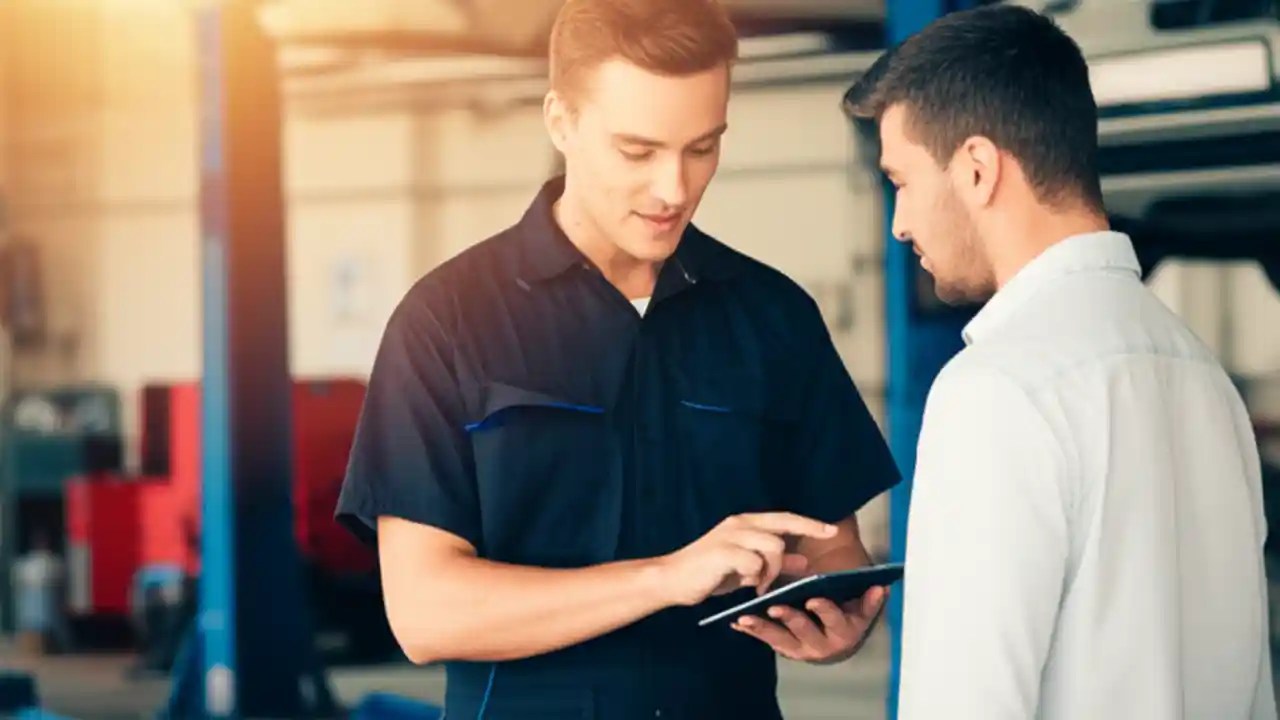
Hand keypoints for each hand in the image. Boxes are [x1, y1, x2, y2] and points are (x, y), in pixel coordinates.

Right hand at [657, 513, 836, 606]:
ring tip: (761, 584)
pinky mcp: (723, 552)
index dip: (808, 523)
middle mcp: (739, 524)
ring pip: (771, 546)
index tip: (831, 529)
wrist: (673, 579)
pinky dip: (756, 577)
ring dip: (772, 569)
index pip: (783, 518)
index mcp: (744, 524)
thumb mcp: (746, 568)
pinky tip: (748, 586)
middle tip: (826, 537)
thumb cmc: (710, 572)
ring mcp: (731, 536)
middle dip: (807, 530)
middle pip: (782, 524)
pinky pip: (754, 563)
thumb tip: (802, 561)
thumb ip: (772, 563)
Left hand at [733, 586, 887, 663]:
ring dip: (762, 628)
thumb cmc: (847, 617)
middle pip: (804, 632)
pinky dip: (751, 630)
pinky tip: (736, 621)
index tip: (813, 599)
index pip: (834, 621)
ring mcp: (800, 649)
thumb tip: (881, 588)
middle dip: (790, 619)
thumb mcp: (861, 609)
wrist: (836, 640)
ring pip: (780, 640)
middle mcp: (821, 645)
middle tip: (774, 606)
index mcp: (843, 632)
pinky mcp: (783, 648)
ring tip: (745, 617)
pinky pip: (765, 639)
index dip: (825, 611)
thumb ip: (869, 600)